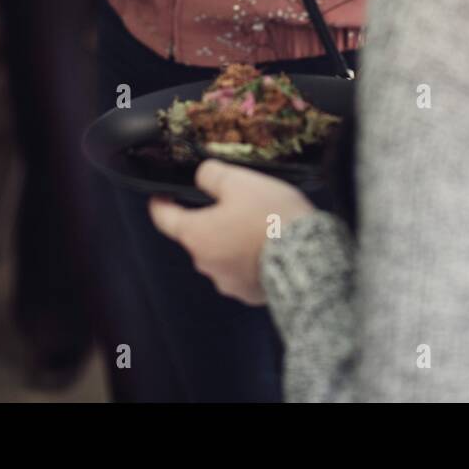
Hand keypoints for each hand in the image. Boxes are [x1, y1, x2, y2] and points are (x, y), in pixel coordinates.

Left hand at [149, 160, 314, 305]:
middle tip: (237, 202)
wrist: (308, 261)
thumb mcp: (240, 181)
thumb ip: (211, 175)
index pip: (163, 218)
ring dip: (234, 240)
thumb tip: (202, 176)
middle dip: (212, 219)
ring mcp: (228, 282)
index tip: (161, 196)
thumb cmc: (272, 220)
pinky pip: (244, 271)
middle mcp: (206, 263)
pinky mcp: (250, 293)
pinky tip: (271, 246)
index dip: (160, 203)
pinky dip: (252, 258)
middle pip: (198, 235)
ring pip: (222, 253)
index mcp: (196, 235)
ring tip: (261, 225)